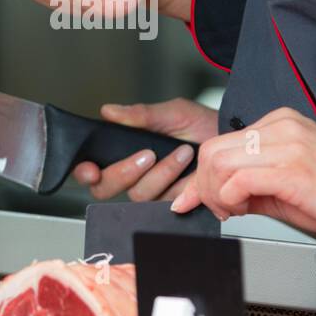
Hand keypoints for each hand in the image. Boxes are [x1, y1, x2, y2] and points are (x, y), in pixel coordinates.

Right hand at [71, 98, 218, 201]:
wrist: (231, 138)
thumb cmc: (201, 124)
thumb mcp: (171, 113)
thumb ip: (139, 115)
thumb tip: (108, 111)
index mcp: (125, 151)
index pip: (92, 168)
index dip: (84, 172)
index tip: (91, 169)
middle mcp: (134, 175)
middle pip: (107, 188)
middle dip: (124, 172)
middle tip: (147, 155)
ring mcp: (153, 191)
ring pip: (138, 195)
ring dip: (161, 174)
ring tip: (182, 152)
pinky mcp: (173, 203)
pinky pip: (164, 204)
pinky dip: (177, 185)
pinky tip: (188, 171)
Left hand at [169, 107, 315, 238]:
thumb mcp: (284, 179)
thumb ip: (247, 180)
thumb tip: (209, 194)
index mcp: (280, 122)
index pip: (220, 142)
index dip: (205, 176)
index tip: (203, 198)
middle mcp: (282, 127)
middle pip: (212, 150)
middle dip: (205, 186)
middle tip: (221, 208)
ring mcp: (288, 145)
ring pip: (220, 162)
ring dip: (215, 194)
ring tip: (232, 211)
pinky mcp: (293, 169)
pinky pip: (239, 180)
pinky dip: (230, 200)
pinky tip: (242, 210)